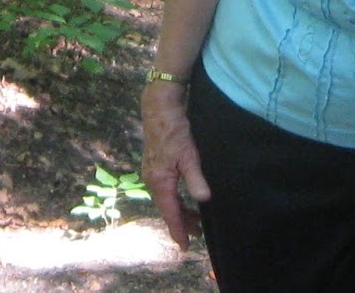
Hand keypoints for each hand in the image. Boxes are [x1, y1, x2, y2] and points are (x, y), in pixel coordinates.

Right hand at [140, 83, 210, 249]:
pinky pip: (164, 190)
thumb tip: (203, 200)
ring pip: (166, 199)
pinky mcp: (153, 166)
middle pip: (167, 208)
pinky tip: (184, 198)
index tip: (184, 246)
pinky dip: (174, 198)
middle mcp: (151, 180)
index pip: (170, 213)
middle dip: (181, 222)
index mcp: (160, 181)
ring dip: (179, 210)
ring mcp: (151, 173)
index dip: (178, 229)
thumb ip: (195, 178)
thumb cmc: (174, 130)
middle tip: (197, 233)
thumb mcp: (189, 155)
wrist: (158, 109)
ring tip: (194, 219)